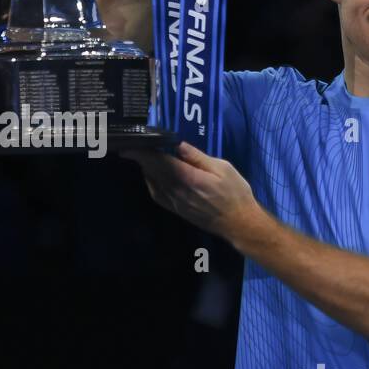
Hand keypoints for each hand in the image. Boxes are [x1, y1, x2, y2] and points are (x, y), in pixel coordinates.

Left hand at [122, 141, 260, 240]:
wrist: (238, 223)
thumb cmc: (235, 193)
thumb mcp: (223, 168)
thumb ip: (198, 157)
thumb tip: (178, 145)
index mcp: (188, 178)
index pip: (159, 162)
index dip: (142, 154)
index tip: (129, 145)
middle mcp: (176, 191)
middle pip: (152, 171)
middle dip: (141, 158)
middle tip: (135, 146)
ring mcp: (174, 203)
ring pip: (152, 183)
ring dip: (146, 169)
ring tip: (145, 157)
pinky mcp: (176, 210)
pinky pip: (157, 194)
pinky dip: (151, 182)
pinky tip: (153, 175)